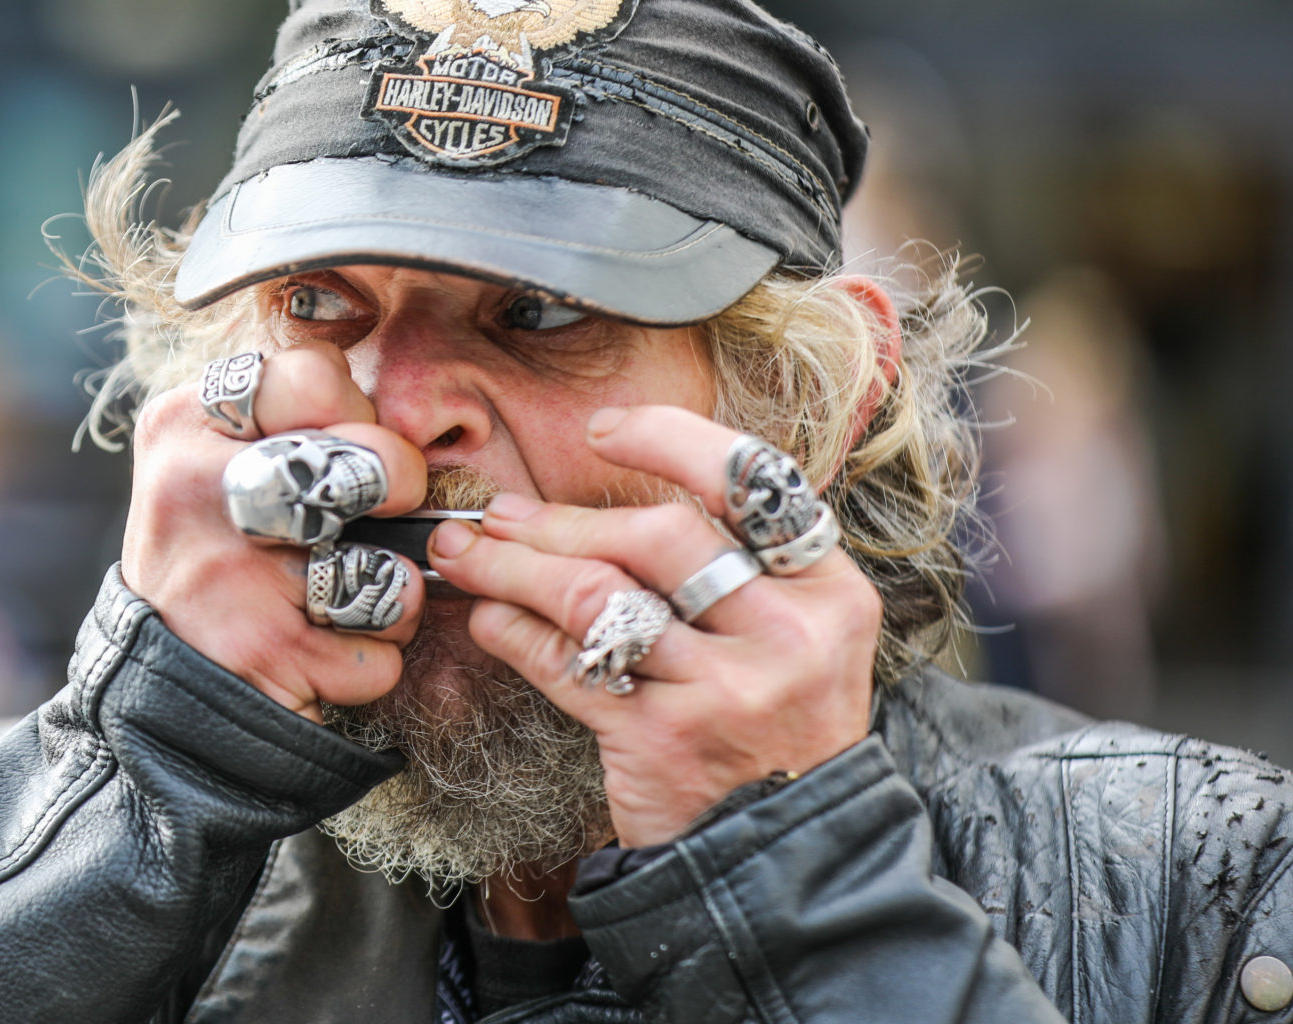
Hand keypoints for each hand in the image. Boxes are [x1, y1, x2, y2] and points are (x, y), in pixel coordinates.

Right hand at [123, 343, 427, 721]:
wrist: (150, 677)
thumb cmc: (210, 552)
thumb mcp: (213, 460)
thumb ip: (289, 422)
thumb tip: (402, 423)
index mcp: (184, 424)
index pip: (316, 374)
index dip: (354, 409)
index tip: (338, 445)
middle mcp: (199, 488)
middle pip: (371, 463)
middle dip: (399, 489)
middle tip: (381, 511)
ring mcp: (233, 573)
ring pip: (390, 567)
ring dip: (390, 591)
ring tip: (342, 595)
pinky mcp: (265, 654)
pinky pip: (380, 651)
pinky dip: (370, 661)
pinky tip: (325, 654)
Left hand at [426, 405, 876, 846]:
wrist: (790, 862)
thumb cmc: (776, 735)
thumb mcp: (794, 641)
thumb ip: (729, 570)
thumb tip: (596, 501)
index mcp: (828, 591)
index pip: (749, 481)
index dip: (668, 439)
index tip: (604, 429)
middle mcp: (787, 634)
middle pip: (657, 536)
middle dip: (562, 519)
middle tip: (499, 514)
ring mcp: (725, 689)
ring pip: (596, 594)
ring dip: (514, 566)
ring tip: (465, 553)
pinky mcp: (663, 741)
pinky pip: (565, 664)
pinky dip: (513, 632)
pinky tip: (487, 619)